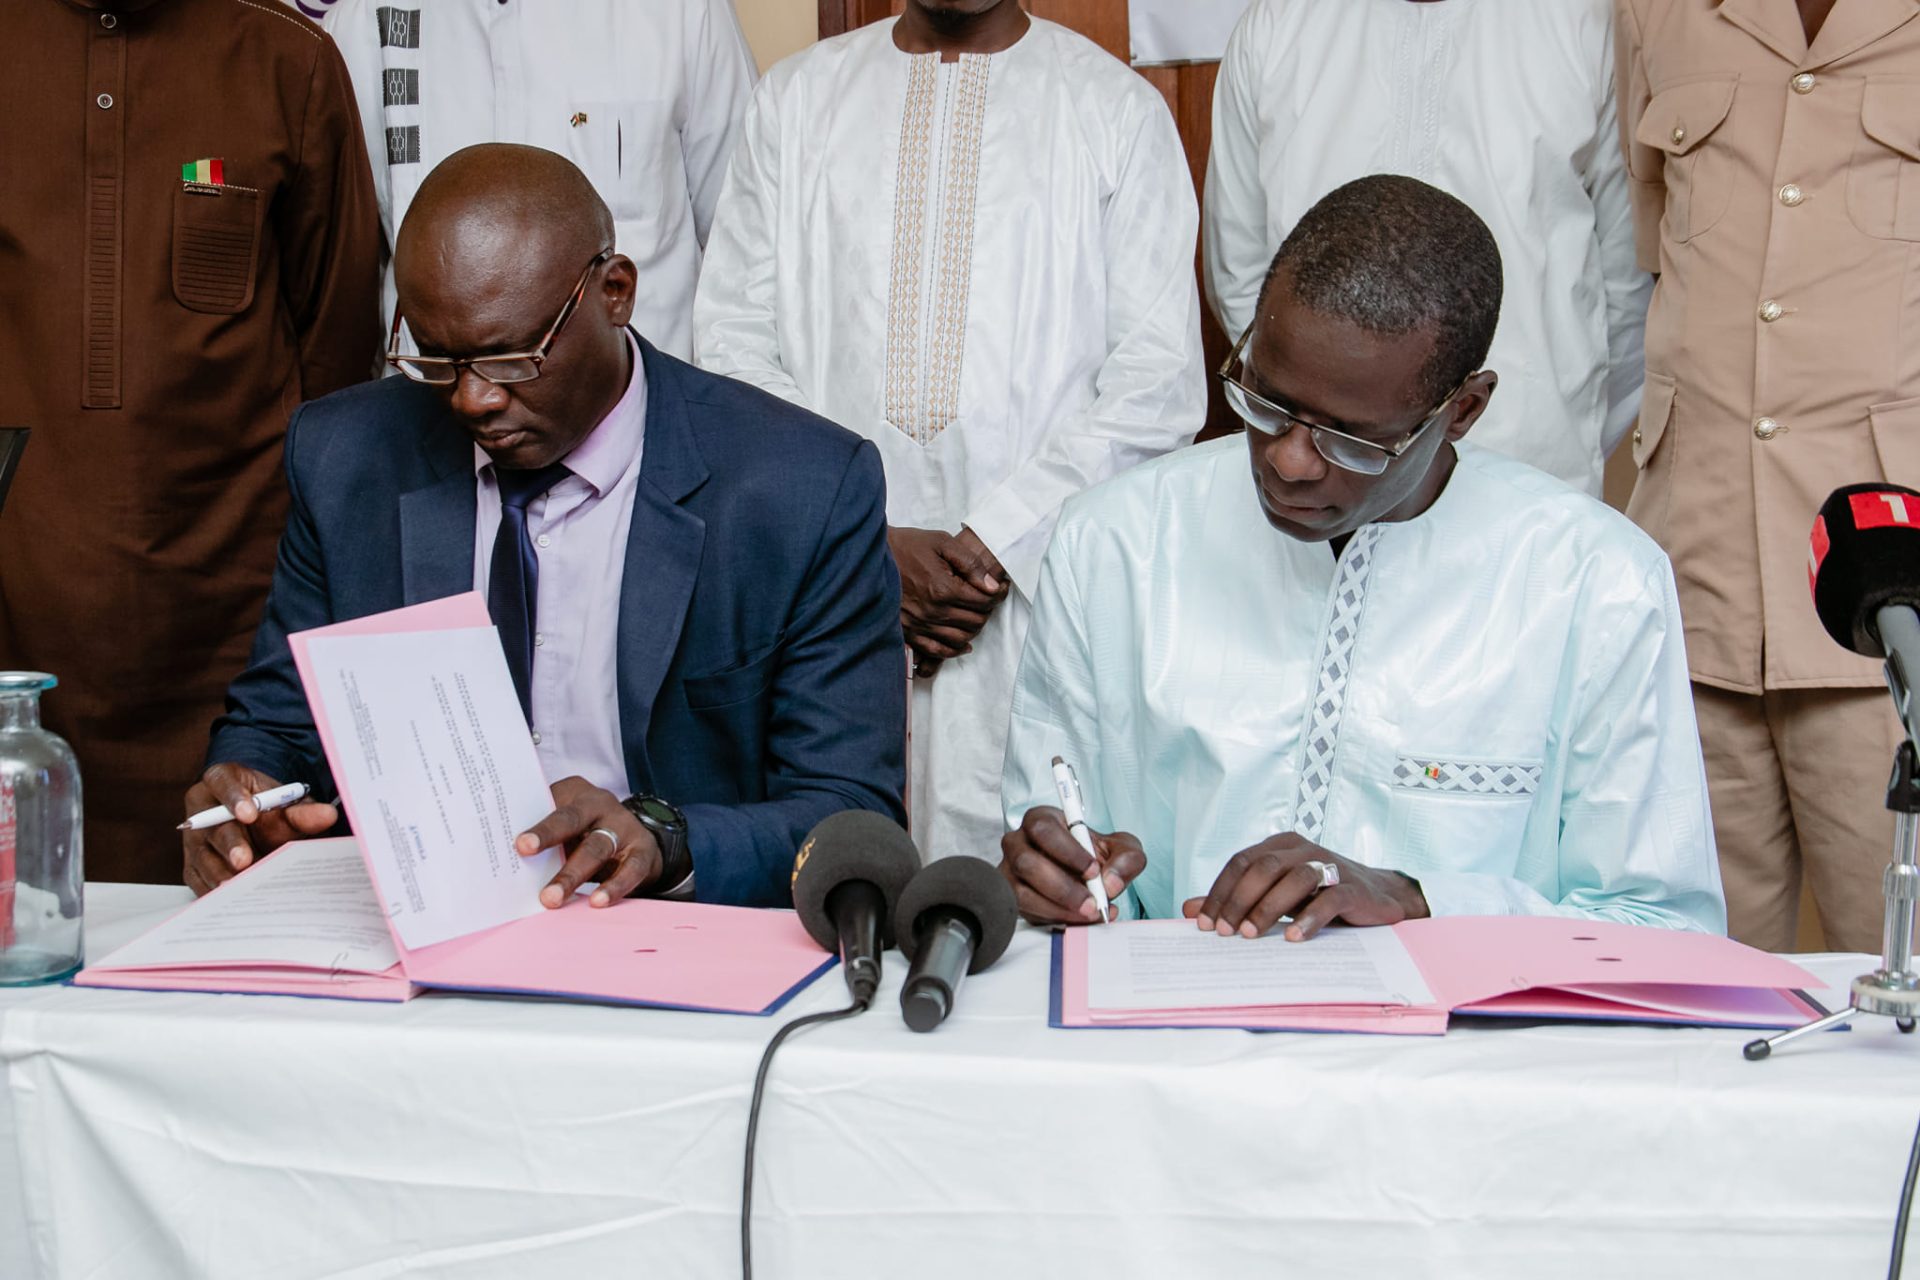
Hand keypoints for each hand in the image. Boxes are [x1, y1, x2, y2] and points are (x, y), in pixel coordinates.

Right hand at [182, 764, 339, 895]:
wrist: (257, 823)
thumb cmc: (269, 809)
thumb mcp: (288, 805)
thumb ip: (304, 811)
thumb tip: (328, 815)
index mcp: (221, 781)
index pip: (222, 783)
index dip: (233, 798)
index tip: (250, 813)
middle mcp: (201, 808)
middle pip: (211, 826)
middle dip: (229, 844)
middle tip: (243, 860)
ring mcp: (195, 839)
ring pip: (202, 856)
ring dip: (219, 872)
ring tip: (236, 886)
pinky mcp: (193, 865)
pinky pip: (199, 878)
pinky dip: (214, 888)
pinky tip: (230, 898)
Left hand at [514, 776, 663, 908]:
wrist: (634, 839)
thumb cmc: (584, 832)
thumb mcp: (565, 822)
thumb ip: (542, 832)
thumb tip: (506, 858)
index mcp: (576, 793)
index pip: (552, 805)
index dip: (537, 825)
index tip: (519, 844)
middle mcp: (601, 804)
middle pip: (572, 821)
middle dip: (549, 839)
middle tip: (526, 857)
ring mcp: (624, 826)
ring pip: (596, 849)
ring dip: (572, 875)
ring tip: (552, 898)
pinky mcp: (643, 850)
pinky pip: (631, 869)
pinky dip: (614, 886)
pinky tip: (597, 901)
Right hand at [888, 525, 1007, 677]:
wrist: (873, 556)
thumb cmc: (908, 546)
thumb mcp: (942, 543)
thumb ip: (970, 564)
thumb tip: (992, 586)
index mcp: (944, 588)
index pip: (984, 602)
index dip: (997, 595)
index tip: (999, 588)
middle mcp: (933, 611)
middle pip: (975, 622)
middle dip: (986, 611)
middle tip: (985, 600)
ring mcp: (919, 625)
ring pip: (960, 639)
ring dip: (972, 629)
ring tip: (973, 616)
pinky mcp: (907, 632)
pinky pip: (937, 651)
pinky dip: (953, 650)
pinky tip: (962, 643)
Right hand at [998, 804, 1145, 925]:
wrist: (1088, 879)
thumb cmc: (1097, 857)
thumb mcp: (1122, 849)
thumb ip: (1126, 859)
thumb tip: (1110, 883)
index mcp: (1041, 820)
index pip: (1043, 829)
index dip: (1067, 851)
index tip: (1093, 871)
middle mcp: (1018, 843)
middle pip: (1027, 863)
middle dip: (1063, 888)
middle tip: (1091, 903)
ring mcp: (1010, 872)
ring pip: (1021, 892)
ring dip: (1057, 908)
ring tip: (1088, 914)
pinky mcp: (1012, 898)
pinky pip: (1024, 912)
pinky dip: (1053, 920)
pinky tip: (1076, 920)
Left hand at [1182, 833, 1428, 941]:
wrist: (1378, 897)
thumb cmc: (1318, 896)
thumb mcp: (1274, 896)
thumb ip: (1235, 900)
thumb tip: (1189, 909)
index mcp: (1280, 846)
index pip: (1240, 863)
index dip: (1220, 892)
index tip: (1204, 923)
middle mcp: (1302, 849)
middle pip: (1262, 868)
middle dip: (1238, 901)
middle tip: (1224, 932)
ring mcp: (1329, 865)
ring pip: (1292, 878)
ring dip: (1267, 908)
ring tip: (1252, 937)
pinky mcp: (1352, 887)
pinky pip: (1328, 899)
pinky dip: (1308, 919)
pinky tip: (1293, 939)